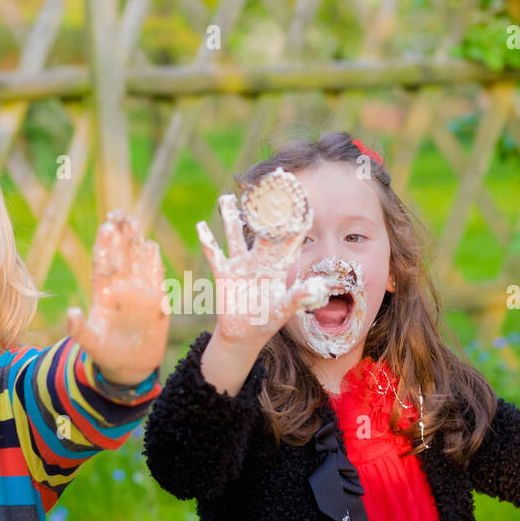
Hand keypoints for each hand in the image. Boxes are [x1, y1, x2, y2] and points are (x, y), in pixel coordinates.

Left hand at [67, 210, 168, 385]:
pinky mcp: (157, 301)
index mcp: (102, 294)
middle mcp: (120, 288)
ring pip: (137, 261)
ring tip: (134, 222)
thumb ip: (80, 330)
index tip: (104, 226)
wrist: (131, 367)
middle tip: (119, 213)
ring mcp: (139, 292)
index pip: (103, 264)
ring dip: (136, 242)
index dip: (104, 246)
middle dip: (119, 235)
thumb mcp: (90, 344)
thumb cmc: (106, 354)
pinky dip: (154, 263)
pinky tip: (151, 246)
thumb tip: (71, 312)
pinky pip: (155, 277)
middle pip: (120, 256)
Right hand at [196, 193, 328, 349]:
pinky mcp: (224, 273)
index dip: (295, 219)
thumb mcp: (284, 309)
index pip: (289, 238)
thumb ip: (299, 296)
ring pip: (235, 235)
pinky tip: (201, 226)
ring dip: (230, 218)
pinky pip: (215, 254)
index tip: (300, 198)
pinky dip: (208, 241)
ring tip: (227, 197)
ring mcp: (240, 264)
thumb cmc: (267, 320)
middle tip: (264, 186)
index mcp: (277, 266)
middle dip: (262, 210)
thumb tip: (318, 286)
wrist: (244, 334)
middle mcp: (259, 260)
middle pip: (261, 229)